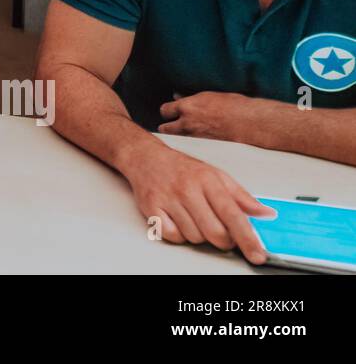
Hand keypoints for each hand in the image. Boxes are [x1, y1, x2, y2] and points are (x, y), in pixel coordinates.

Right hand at [121, 142, 273, 262]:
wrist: (146, 158)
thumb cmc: (183, 169)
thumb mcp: (217, 176)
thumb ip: (242, 197)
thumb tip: (267, 214)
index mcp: (208, 181)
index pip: (233, 215)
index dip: (247, 238)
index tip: (257, 255)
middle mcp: (188, 189)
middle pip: (214, 232)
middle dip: (224, 241)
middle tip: (223, 235)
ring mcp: (168, 199)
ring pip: (194, 237)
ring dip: (199, 235)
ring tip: (195, 219)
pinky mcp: (151, 208)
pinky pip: (173, 236)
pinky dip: (179, 235)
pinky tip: (179, 222)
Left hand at [157, 91, 258, 142]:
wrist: (253, 124)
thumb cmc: (235, 107)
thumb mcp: (210, 97)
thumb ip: (190, 99)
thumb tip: (178, 97)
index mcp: (188, 107)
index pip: (164, 110)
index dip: (168, 112)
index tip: (171, 113)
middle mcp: (187, 123)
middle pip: (164, 129)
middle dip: (167, 128)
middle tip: (173, 127)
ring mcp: (195, 138)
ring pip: (176, 141)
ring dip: (178, 139)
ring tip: (184, 138)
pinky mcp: (204, 150)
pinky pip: (190, 150)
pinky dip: (190, 148)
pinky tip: (196, 147)